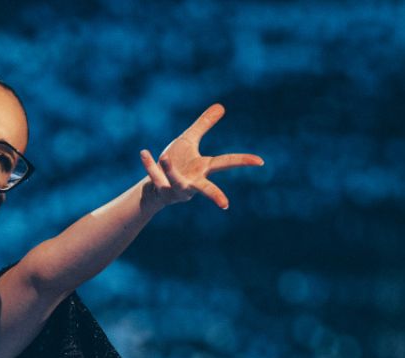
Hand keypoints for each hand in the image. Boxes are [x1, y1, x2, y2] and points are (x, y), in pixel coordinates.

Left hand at [140, 103, 264, 209]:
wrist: (155, 184)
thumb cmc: (177, 162)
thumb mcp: (189, 140)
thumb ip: (204, 125)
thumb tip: (221, 106)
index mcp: (202, 168)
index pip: (226, 163)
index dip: (243, 161)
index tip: (260, 161)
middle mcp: (192, 181)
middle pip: (206, 188)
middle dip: (215, 195)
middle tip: (225, 204)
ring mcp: (176, 188)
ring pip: (176, 182)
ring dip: (170, 170)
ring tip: (165, 157)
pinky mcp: (160, 189)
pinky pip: (154, 176)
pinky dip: (149, 165)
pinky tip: (144, 153)